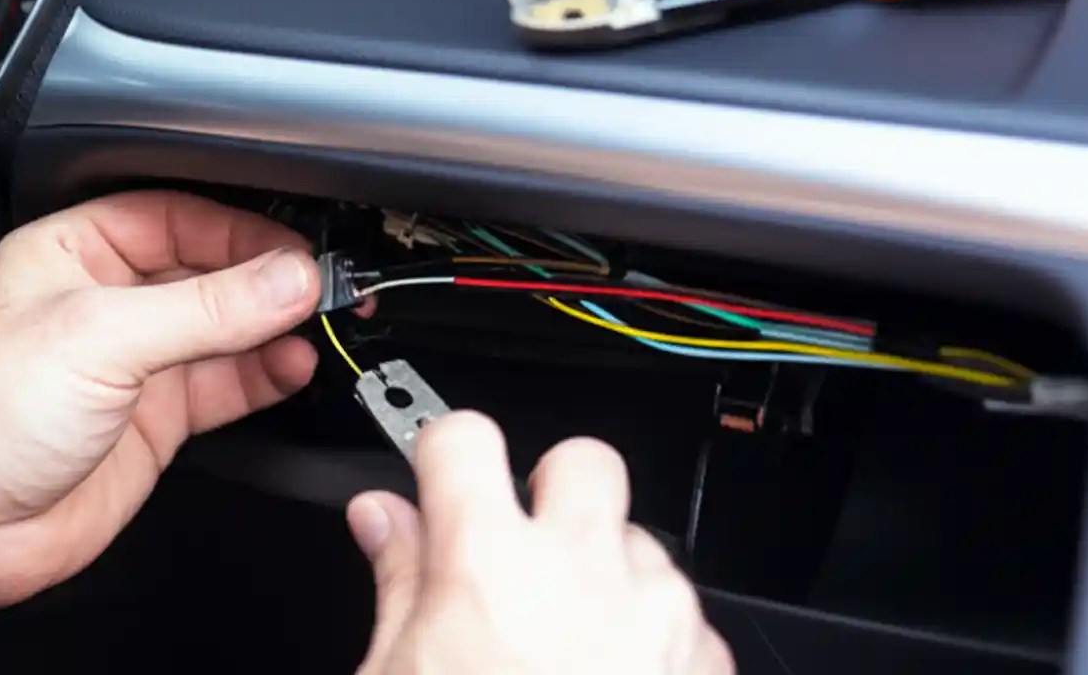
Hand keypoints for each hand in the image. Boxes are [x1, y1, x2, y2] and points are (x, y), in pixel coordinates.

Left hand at [0, 191, 321, 604]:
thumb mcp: (102, 336)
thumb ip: (207, 307)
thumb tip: (287, 279)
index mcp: (76, 252)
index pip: (178, 217)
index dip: (239, 229)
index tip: (294, 250)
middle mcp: (109, 302)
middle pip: (210, 272)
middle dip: (267, 278)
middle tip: (320, 285)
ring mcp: (136, 363)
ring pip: (226, 330)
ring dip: (273, 327)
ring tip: (318, 324)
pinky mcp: (157, 419)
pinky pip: (227, 385)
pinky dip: (266, 375)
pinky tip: (293, 366)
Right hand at [346, 412, 733, 674]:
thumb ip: (397, 580)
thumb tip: (382, 519)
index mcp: (490, 565)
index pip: (463, 436)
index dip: (442, 446)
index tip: (438, 468)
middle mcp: (584, 572)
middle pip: (583, 458)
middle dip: (549, 488)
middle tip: (518, 546)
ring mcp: (656, 614)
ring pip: (637, 539)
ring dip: (601, 571)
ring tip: (564, 640)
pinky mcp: (704, 657)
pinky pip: (679, 610)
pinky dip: (646, 632)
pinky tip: (607, 674)